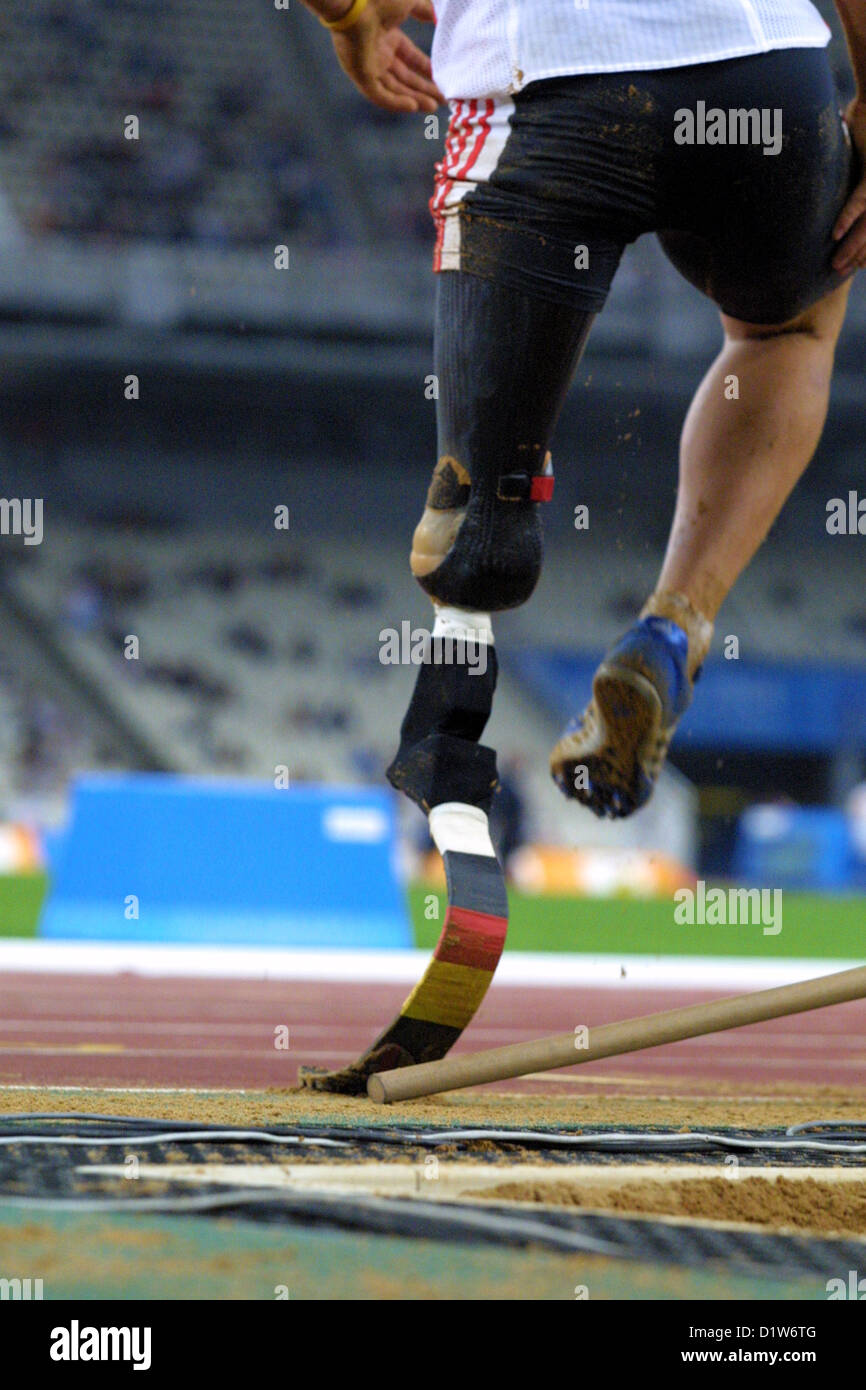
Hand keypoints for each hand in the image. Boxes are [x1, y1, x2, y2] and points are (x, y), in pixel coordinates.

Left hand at [330, 0, 444, 112]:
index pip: (410, 59)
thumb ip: (423, 10)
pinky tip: (412, 108)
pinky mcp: (361, 75)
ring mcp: (369, 66)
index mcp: (388, 36)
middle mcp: (379, 53)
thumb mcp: (408, 2)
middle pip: (404, 77)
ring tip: (432, 107)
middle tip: (442, 99)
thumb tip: (435, 17)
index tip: (442, 80)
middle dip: (424, 89)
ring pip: (394, 89)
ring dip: (413, 99)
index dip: (426, 70)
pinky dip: (395, 102)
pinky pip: (379, 95)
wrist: (355, 2)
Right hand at [832, 97, 865, 272]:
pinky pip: (861, 198)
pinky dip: (848, 216)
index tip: (855, 265)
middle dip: (860, 254)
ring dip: (854, 246)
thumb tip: (820, 173)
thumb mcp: (856, 150)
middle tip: (841, 271)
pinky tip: (836, 234)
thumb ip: (844, 168)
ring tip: (837, 264)